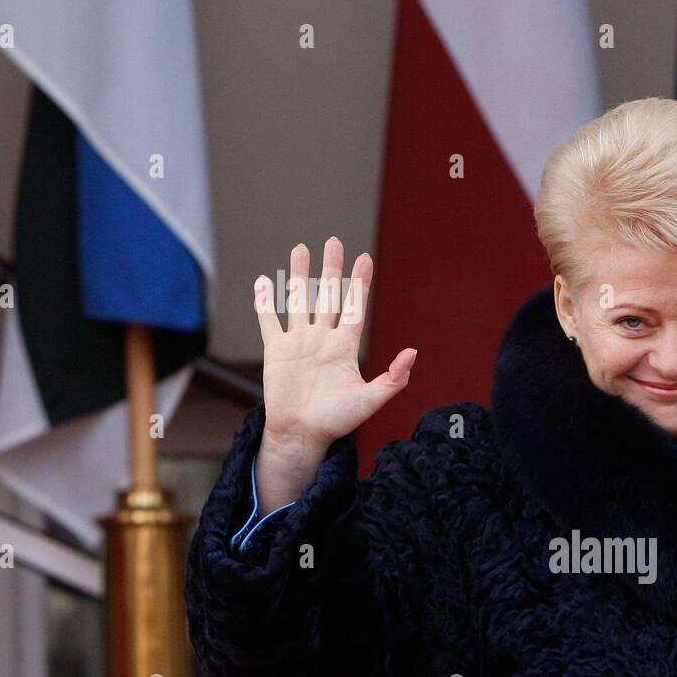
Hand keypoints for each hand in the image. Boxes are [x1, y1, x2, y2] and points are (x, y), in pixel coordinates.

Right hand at [254, 236, 416, 456]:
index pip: (353, 308)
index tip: (365, 259)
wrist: (301, 435)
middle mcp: (322, 338)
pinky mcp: (276, 351)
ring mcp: (298, 342)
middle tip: (334, 241)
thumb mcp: (369, 401)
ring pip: (298, 300)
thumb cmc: (336, 421)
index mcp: (344, 347)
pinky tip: (263, 282)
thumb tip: (412, 353)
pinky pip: (269, 321)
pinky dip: (265, 302)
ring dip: (298, 275)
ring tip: (300, 249)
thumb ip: (392, 379)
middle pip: (327, 296)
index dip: (359, 284)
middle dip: (331, 269)